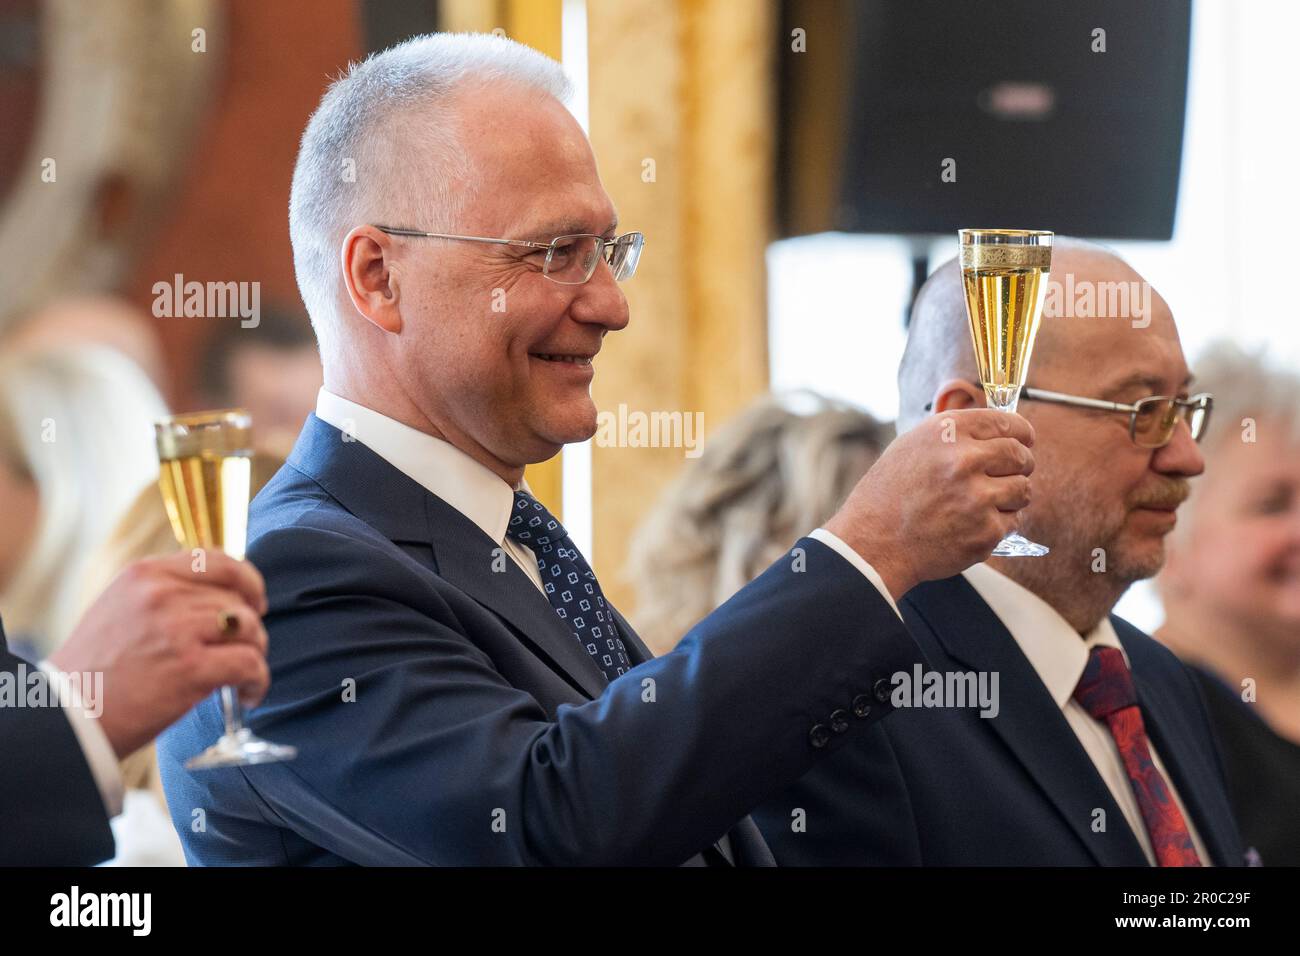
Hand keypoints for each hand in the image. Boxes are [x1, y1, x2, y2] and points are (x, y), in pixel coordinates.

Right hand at [49, 551, 270, 758]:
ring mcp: (177, 629)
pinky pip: (250, 663)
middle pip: (237, 599)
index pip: (217, 560)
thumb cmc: (95, 671)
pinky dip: (257, 680)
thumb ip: (164, 594)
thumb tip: (221, 596)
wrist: (65, 717)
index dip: (246, 581)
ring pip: (250, 628)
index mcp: (145, 574)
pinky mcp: (191, 668)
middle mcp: (162, 594)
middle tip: (243, 651)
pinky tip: (248, 693)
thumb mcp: (121, 608)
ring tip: (243, 676)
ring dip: (255, 654)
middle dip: (249, 627)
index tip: (254, 603)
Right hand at [825, 408, 1034, 598]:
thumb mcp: (912, 446)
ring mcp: (977, 498)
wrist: (873, 544)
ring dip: (1012, 496)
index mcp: (947, 432)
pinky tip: (972, 525)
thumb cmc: (888, 495)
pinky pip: (1013, 522)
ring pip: (1024, 489)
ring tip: (983, 504)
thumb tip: (996, 432)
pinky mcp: (986, 531)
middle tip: (1009, 475)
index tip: (1024, 440)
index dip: (1021, 433)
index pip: (1007, 422)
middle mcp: (964, 460)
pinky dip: (999, 524)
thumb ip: (955, 435)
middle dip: (1021, 465)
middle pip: (1021, 455)